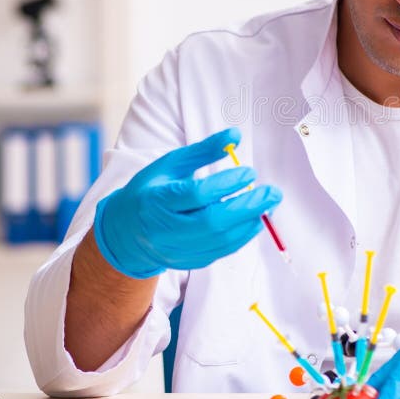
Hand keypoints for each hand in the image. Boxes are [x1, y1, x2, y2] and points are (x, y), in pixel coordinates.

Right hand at [93, 127, 281, 277]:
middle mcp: (165, 230)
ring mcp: (176, 250)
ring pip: (220, 241)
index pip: (195, 195)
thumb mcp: (170, 166)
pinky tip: (254, 221)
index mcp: (156, 201)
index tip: (250, 173)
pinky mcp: (189, 262)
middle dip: (247, 207)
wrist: (126, 234)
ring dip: (249, 223)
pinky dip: (242, 236)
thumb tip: (235, 135)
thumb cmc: (151, 192)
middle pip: (212, 222)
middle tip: (272, 193)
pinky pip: (221, 251)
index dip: (226, 184)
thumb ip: (202, 151)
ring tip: (268, 206)